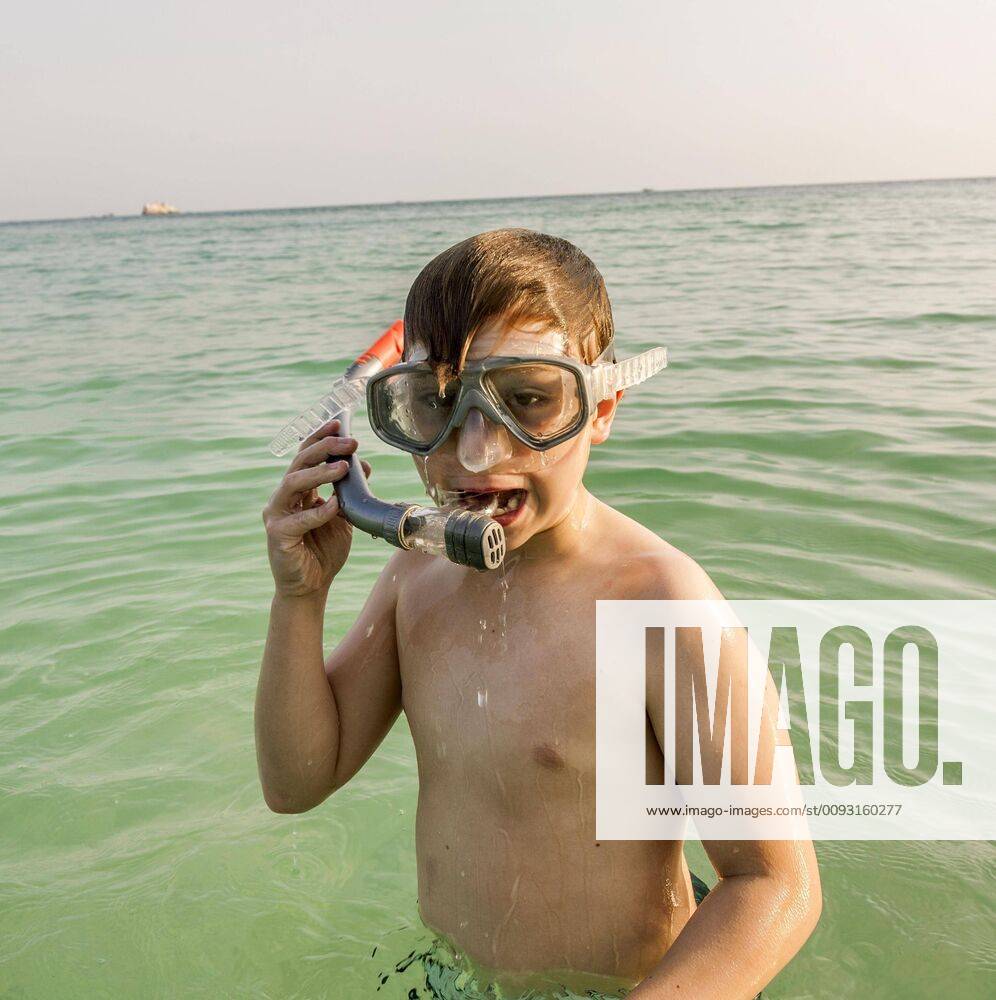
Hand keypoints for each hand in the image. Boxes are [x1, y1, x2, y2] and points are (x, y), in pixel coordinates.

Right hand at [262, 419, 371, 597]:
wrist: (311, 586)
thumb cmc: (323, 551)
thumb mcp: (344, 517)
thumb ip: (350, 492)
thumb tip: (365, 463)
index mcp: (298, 491)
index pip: (305, 456)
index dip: (320, 437)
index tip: (339, 423)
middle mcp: (284, 498)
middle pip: (299, 464)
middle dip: (324, 449)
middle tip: (350, 442)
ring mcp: (277, 516)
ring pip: (293, 484)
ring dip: (319, 473)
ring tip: (344, 467)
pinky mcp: (278, 536)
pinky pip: (298, 520)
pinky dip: (318, 512)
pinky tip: (335, 506)